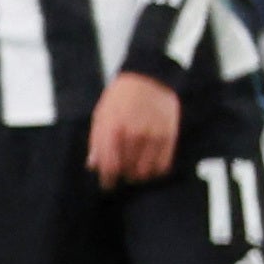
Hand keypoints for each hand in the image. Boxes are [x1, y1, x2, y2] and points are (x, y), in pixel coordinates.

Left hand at [84, 72, 180, 188]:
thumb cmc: (120, 97)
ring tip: (134, 170)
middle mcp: (133, 135)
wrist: (149, 78)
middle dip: (122, 176)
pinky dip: (155, 171)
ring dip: (138, 175)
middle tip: (121, 174)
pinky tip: (149, 167)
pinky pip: (163, 165)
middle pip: (127, 171)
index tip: (107, 184)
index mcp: (113, 129)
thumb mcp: (101, 115)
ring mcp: (153, 136)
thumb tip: (93, 165)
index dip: (107, 180)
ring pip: (145, 172)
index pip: (109, 166)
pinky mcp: (169, 136)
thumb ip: (97, 141)